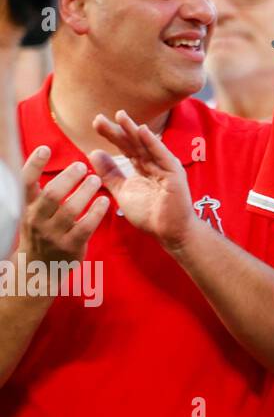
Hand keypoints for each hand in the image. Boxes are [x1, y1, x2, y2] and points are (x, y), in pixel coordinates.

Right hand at [15, 146, 110, 265]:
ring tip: (96, 180)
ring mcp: (53, 235)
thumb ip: (40, 190)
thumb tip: (45, 156)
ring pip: (70, 209)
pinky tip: (105, 201)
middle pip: (51, 194)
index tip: (45, 148)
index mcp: (26, 207)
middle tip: (82, 165)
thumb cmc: (41, 230)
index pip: (25, 183)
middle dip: (68, 177)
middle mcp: (36, 220)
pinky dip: (96, 211)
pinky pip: (86, 226)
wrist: (39, 268)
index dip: (33, 165)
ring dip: (85, 191)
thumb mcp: (33, 211)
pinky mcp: (71, 246)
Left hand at [87, 110, 195, 253]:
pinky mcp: (174, 173)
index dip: (111, 135)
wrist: (168, 231)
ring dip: (133, 130)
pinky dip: (152, 143)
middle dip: (117, 130)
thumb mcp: (122, 192)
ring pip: (146, 145)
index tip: (96, 123)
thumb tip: (93, 153)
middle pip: (132, 144)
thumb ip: (110, 174)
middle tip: (98, 118)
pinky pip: (162, 155)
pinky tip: (142, 131)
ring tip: (120, 116)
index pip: (124, 148)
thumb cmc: (149, 214)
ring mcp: (165, 167)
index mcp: (142, 167)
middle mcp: (154, 163)